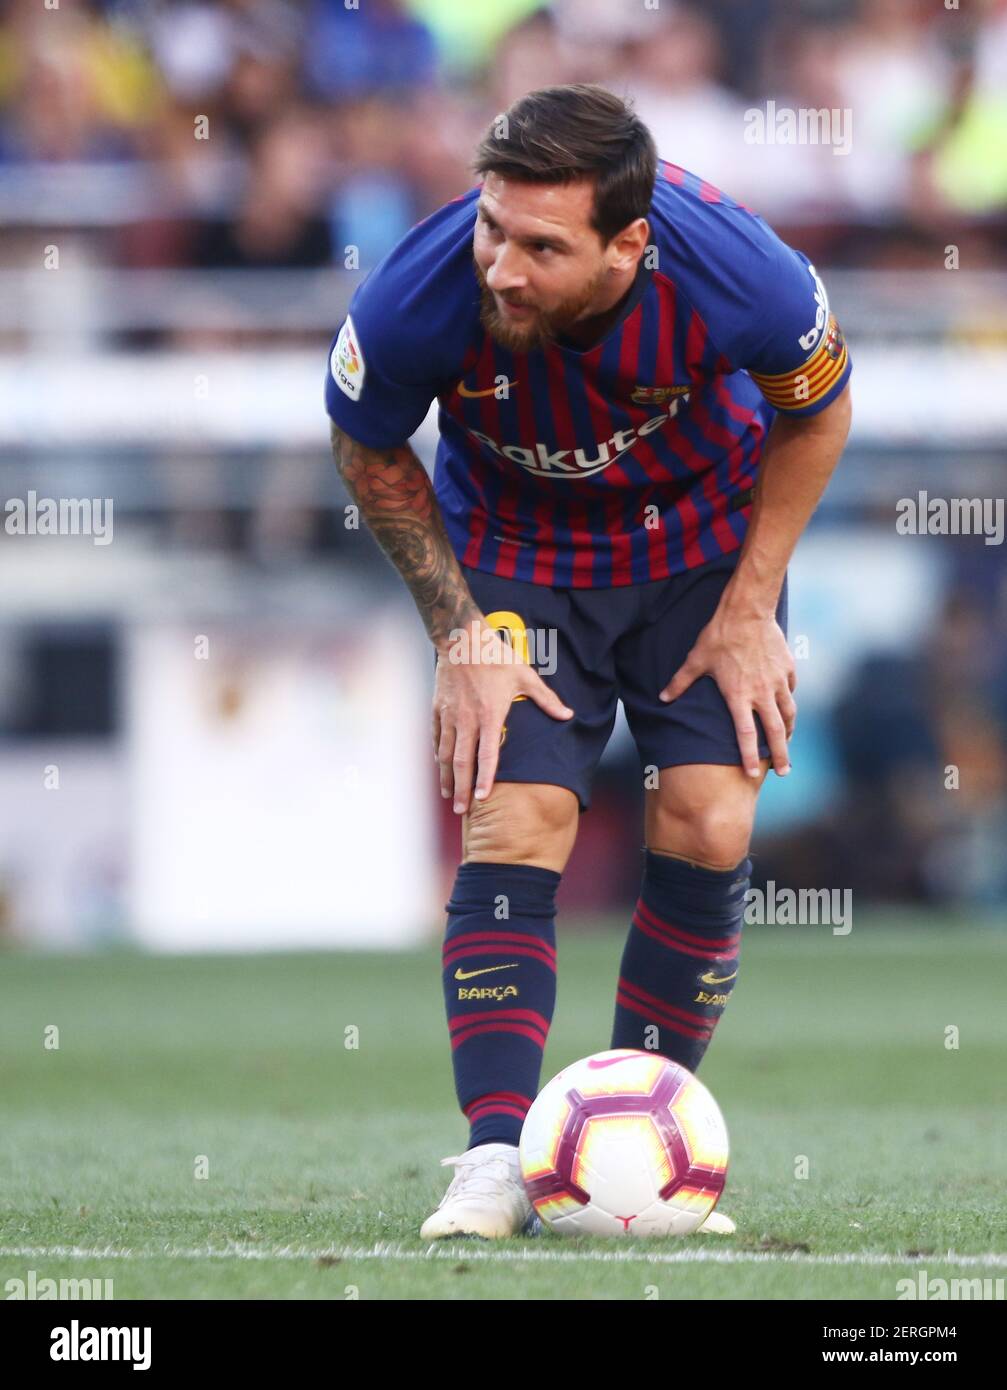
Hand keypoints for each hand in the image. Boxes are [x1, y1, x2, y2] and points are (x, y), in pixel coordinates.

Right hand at [433, 620, 573, 812]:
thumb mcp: (526, 676)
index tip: (482, 799)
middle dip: (460, 789)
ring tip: (448, 796)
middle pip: (462, 762)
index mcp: (490, 715)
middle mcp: (467, 720)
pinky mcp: (437, 708)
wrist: (462, 639)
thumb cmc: (497, 657)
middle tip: (461, 810)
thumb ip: (547, 699)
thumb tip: (569, 715)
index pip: (487, 755)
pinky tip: (440, 766)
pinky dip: (437, 754)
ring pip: (445, 753)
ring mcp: (450, 715)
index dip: (484, 779)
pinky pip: (436, 737)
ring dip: (446, 777)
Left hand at [659, 604, 795, 776]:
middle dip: (782, 755)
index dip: (749, 756)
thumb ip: (680, 682)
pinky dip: (790, 703)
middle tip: (785, 772)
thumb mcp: (696, 660)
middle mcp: (762, 692)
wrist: (748, 611)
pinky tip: (787, 708)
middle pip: (776, 731)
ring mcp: (778, 681)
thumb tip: (662, 698)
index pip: (746, 734)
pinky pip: (791, 691)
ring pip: (789, 713)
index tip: (752, 774)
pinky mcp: (788, 668)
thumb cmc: (719, 636)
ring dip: (789, 731)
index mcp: (739, 695)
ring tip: (788, 743)